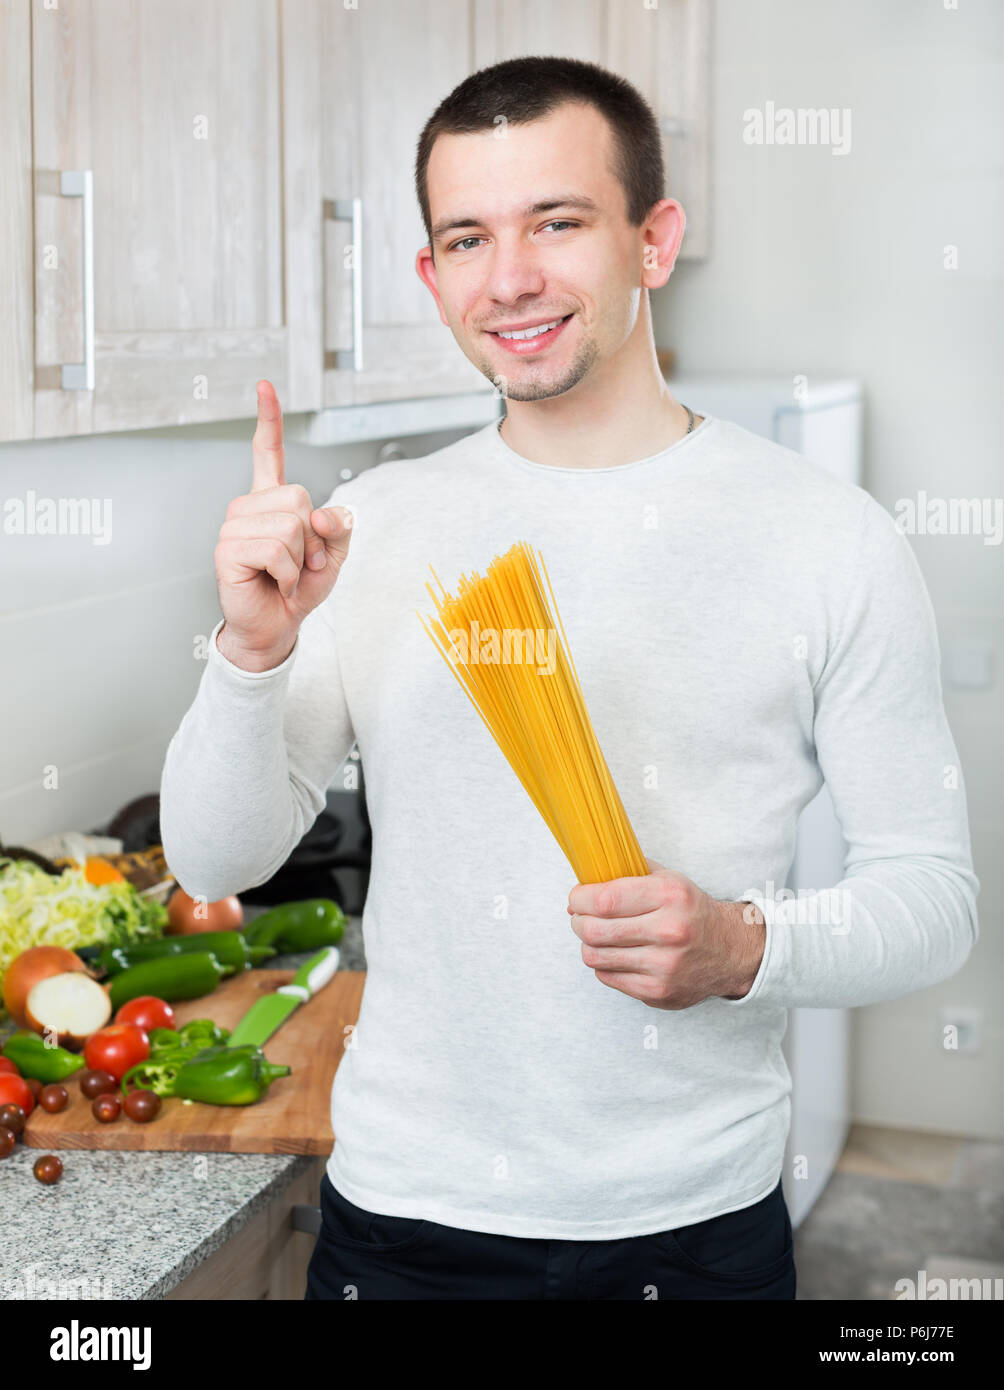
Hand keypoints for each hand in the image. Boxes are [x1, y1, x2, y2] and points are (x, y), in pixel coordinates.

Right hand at [214, 381, 353, 670]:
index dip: (268, 420)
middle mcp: (248, 507)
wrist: (277, 627)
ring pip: (290, 525)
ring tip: (286, 575)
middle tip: (300, 564)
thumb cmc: (300, 589)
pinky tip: (275, 583)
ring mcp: (234, 526)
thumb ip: (339, 528)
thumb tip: (320, 513)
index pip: (267, 453)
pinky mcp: (227, 550)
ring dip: (301, 560)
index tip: (265, 386)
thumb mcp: (333, 556)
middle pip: (299, 497)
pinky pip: (277, 549)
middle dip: (313, 538)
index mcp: (271, 501)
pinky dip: (288, 574)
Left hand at [567, 858, 765, 1008]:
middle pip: (594, 931)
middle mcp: (669, 932)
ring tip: (597, 935)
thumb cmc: (690, 911)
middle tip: (580, 916)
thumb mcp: (668, 880)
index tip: (576, 896)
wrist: (730, 951)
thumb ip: (627, 872)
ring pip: (595, 957)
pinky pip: (608, 977)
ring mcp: (664, 967)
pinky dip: (604, 964)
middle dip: (578, 921)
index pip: (604, 900)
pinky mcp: (657, 992)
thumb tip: (584, 882)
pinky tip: (616, 953)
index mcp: (670, 897)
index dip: (580, 898)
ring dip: (588, 944)